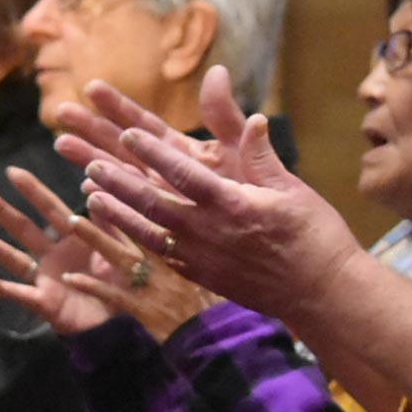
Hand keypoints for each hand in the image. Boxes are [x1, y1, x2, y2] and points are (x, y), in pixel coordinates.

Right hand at [0, 167, 125, 336]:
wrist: (129, 323)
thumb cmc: (128, 285)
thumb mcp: (122, 247)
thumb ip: (107, 220)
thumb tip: (93, 186)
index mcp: (75, 239)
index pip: (50, 209)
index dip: (32, 191)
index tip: (12, 171)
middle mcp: (55, 256)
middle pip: (24, 229)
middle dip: (1, 211)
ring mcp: (47, 279)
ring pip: (14, 258)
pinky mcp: (46, 304)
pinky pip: (19, 295)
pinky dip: (0, 288)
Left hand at [55, 69, 359, 322]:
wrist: (321, 294)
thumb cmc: (313, 236)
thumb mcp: (291, 188)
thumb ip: (260, 154)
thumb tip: (251, 118)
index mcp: (233, 205)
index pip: (183, 173)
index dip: (151, 151)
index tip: (127, 132)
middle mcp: (211, 233)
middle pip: (153, 202)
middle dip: (119, 179)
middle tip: (89, 161)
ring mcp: (203, 259)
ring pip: (149, 231)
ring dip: (118, 210)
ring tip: (89, 191)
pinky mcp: (203, 275)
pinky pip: (159, 255)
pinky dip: (133, 238)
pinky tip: (118, 227)